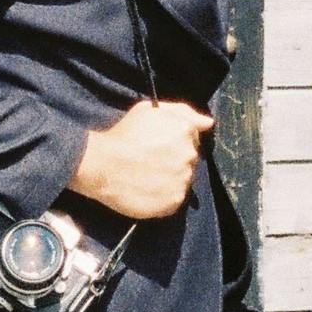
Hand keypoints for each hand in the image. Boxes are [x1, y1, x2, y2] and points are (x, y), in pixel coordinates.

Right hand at [69, 99, 213, 220]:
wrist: (102, 165)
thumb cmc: (123, 134)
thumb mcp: (149, 110)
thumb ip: (183, 112)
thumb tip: (209, 123)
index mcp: (185, 130)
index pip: (192, 138)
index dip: (174, 141)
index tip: (158, 145)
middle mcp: (189, 155)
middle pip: (189, 159)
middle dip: (175, 159)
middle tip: (151, 161)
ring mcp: (183, 180)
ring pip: (184, 179)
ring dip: (171, 178)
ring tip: (148, 176)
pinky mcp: (174, 201)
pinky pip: (175, 199)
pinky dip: (165, 196)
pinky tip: (147, 189)